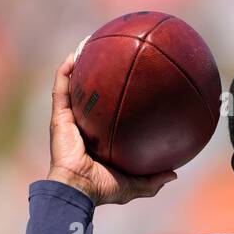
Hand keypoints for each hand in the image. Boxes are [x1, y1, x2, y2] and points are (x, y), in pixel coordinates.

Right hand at [46, 42, 176, 205]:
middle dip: (96, 75)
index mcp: (97, 139)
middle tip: (111, 58)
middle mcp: (83, 127)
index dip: (114, 99)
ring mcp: (69, 120)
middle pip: (90, 95)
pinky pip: (61, 88)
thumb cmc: (102, 189)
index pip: (106, 115)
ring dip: (78, 65)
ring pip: (72, 86)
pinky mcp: (59, 116)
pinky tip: (75, 54)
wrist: (77, 189)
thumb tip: (174, 174)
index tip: (129, 84)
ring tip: (89, 44)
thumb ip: (153, 181)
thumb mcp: (134, 185)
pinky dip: (65, 71)